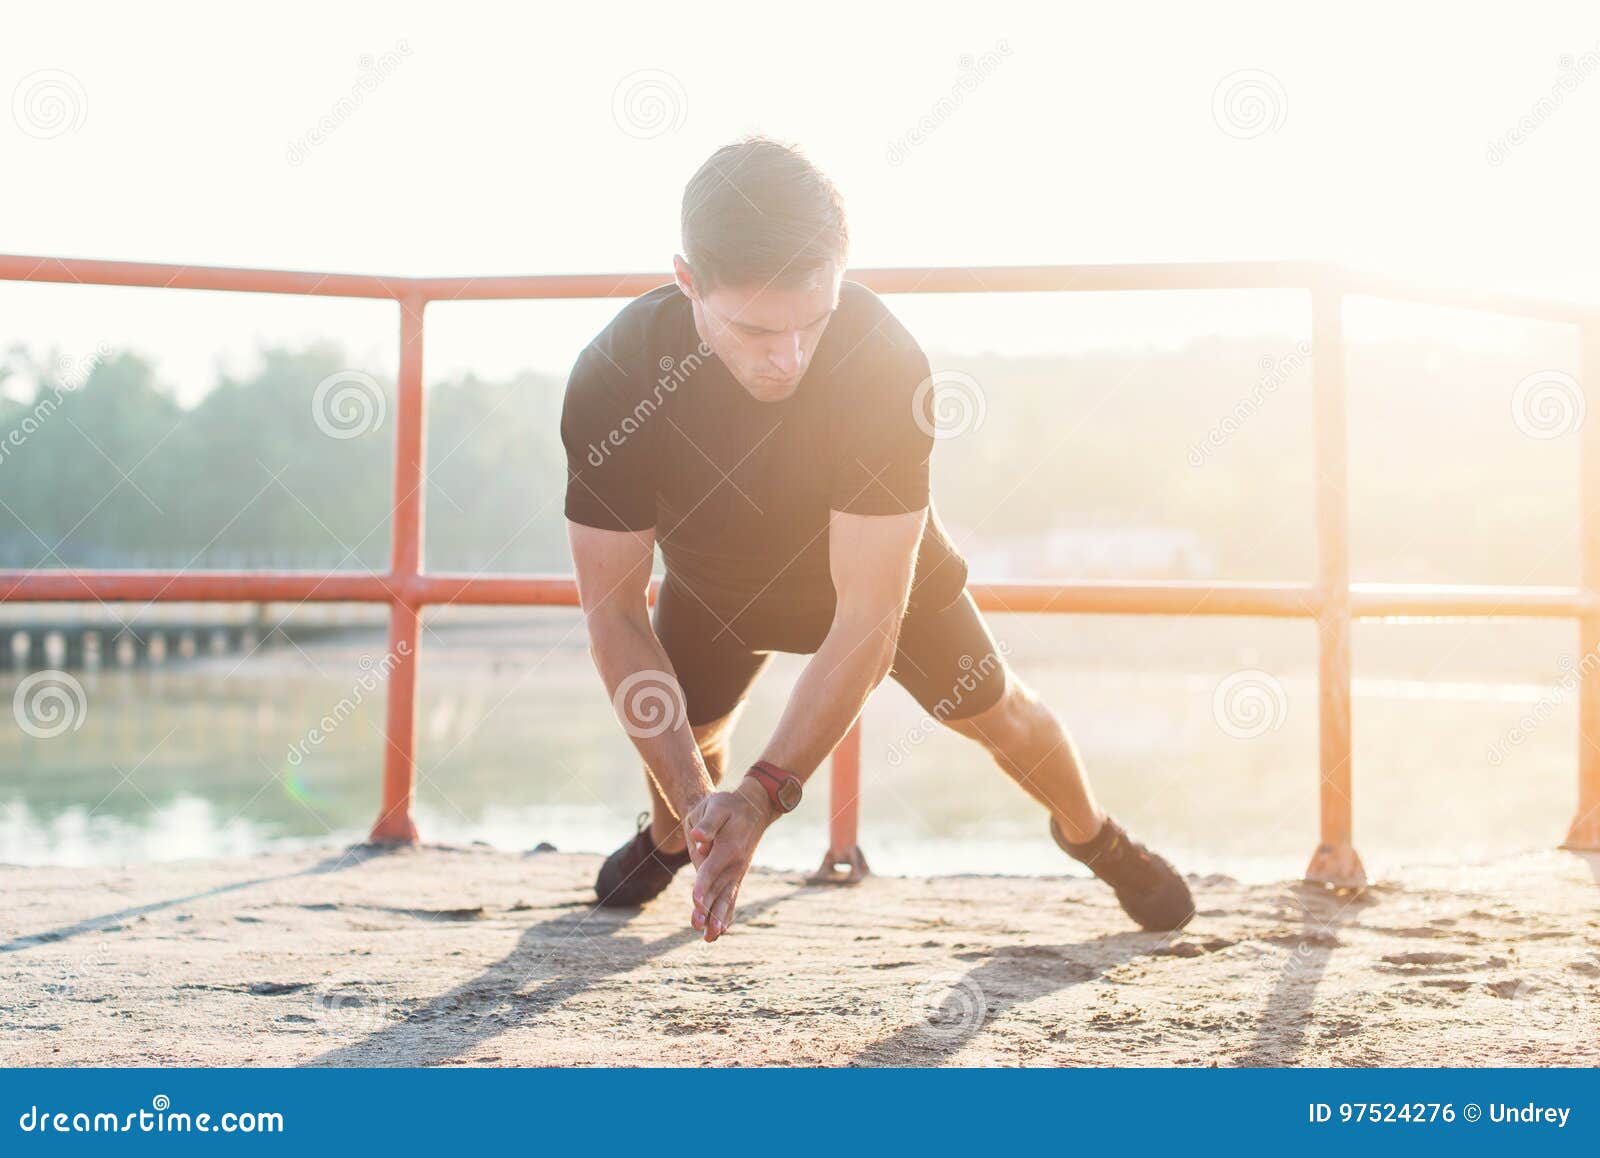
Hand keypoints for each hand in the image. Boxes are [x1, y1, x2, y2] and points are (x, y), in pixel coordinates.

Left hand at [682, 780, 773, 941]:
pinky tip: (720, 931)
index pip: (712, 869)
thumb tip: (698, 839)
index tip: (695, 901)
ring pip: (726, 899)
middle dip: (708, 909)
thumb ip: (708, 823)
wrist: (753, 806)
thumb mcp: (716, 806)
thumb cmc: (729, 804)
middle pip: (719, 890)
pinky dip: (726, 914)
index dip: (702, 885)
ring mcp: (738, 872)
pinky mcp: (737, 875)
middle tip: (697, 926)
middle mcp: (735, 864)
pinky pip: (732, 898)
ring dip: (717, 918)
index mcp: (728, 847)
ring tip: (708, 938)